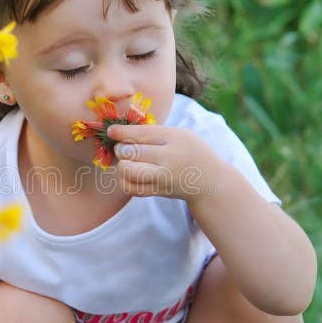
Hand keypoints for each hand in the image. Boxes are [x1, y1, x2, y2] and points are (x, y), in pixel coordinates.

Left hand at [107, 123, 223, 202]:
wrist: (210, 181)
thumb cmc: (190, 152)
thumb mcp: (180, 135)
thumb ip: (154, 133)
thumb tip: (121, 133)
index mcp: (174, 138)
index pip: (142, 134)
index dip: (122, 132)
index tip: (111, 131)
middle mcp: (169, 158)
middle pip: (132, 152)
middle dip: (120, 149)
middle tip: (123, 149)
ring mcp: (163, 177)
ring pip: (129, 171)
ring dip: (122, 166)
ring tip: (127, 163)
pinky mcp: (158, 191)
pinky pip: (132, 188)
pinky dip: (125, 180)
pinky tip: (130, 175)